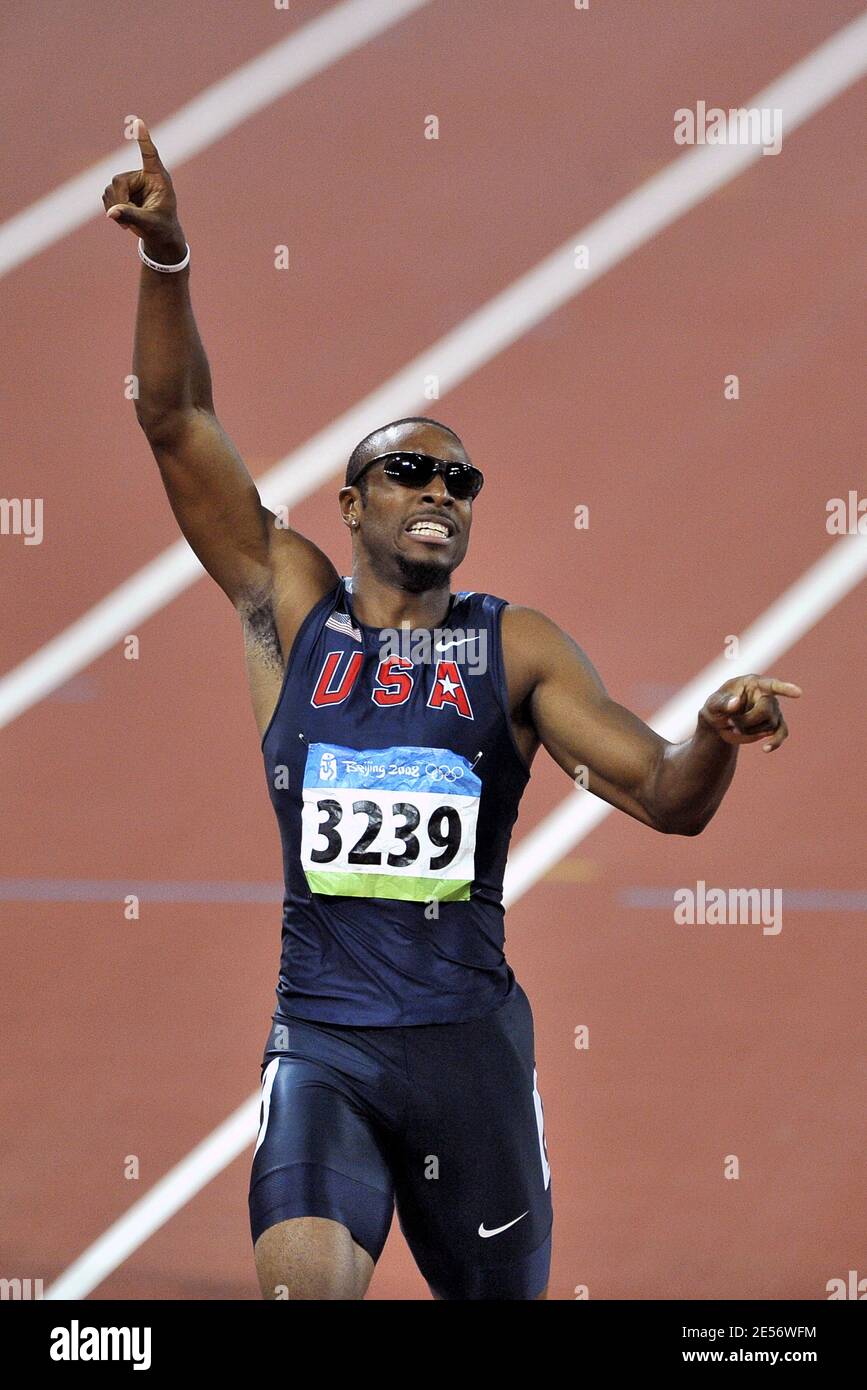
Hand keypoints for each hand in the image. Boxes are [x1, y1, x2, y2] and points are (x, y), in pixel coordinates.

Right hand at [102, 117, 184, 260]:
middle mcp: (143, 176)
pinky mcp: (120, 190)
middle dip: (119, 202)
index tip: (138, 122)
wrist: (159, 235)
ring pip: (110, 189)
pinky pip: (106, 197)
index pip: (150, 155)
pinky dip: (112, 210)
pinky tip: (123, 221)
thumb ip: (132, 216)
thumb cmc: (162, 227)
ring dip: (116, 208)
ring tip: (129, 224)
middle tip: (126, 221)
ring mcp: (130, 182)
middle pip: (118, 181)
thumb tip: (111, 213)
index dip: (143, 139)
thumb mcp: (150, 224)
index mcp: (158, 178)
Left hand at [699, 674, 801, 751]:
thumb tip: (736, 703)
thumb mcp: (713, 704)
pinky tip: (766, 749)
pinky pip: (781, 733)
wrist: (720, 722)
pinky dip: (775, 742)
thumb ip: (722, 703)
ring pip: (769, 724)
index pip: (772, 685)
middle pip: (766, 711)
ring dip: (750, 730)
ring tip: (735, 726)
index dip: (785, 689)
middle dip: (748, 721)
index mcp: (753, 683)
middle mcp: (767, 695)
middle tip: (730, 722)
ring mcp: (773, 710)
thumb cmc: (716, 707)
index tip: (798, 693)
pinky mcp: (774, 724)